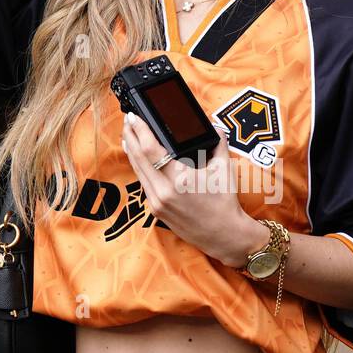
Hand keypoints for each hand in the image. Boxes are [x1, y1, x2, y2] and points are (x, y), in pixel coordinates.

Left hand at [121, 112, 268, 267]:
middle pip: (138, 158)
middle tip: (127, 119)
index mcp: (180, 179)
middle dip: (130, 136)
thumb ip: (219, 143)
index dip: (140, 131)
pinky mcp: (155, 210)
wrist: (224, 235)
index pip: (151, 149)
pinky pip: (143, 183)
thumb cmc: (225, 203)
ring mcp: (157, 202)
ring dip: (131, 151)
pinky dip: (138, 167)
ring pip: (137, 171)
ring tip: (129, 134)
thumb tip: (215, 126)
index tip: (134, 116)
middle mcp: (163, 192)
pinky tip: (138, 158)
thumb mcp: (224, 169)